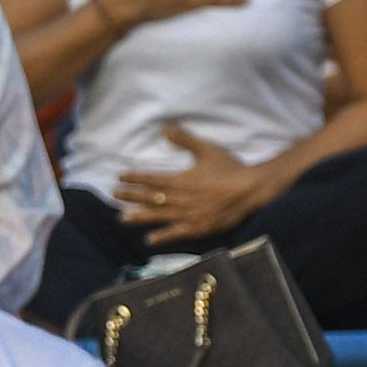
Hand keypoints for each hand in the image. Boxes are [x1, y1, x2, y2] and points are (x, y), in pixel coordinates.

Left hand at [111, 123, 274, 239]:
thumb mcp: (206, 149)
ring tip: (123, 218)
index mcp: (181, 180)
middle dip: (131, 196)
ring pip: (160, 216)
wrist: (252, 189)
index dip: (134, 178)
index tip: (120, 176)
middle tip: (114, 195)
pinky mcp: (200, 227)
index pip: (151, 179)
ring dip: (140, 216)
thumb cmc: (230, 168)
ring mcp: (190, 215)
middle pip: (151, 198)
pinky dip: (163, 237)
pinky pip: (177, 234)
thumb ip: (184, 139)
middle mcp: (181, 199)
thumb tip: (164, 127)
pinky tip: (149, 239)